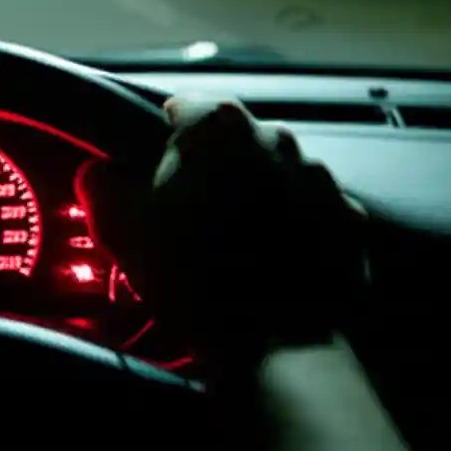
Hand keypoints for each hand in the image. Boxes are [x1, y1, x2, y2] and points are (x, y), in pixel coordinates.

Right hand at [87, 97, 366, 379]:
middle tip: (195, 213)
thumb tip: (100, 172)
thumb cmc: (190, 274)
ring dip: (259, 196)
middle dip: (217, 168)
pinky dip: (298, 230)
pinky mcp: (350, 220)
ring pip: (279, 174)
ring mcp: (321, 177)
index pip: (184, 108)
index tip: (157, 170)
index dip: (165, 137)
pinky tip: (277, 264)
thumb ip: (103, 186)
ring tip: (237, 244)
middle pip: (236, 141)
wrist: (275, 343)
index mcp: (217, 126)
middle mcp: (276, 136)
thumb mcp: (121, 228)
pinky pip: (316, 214)